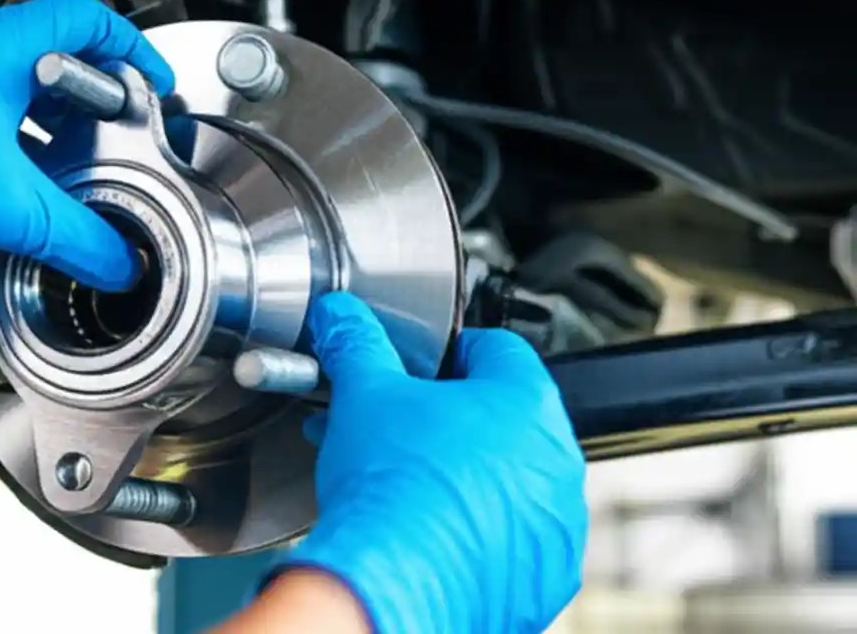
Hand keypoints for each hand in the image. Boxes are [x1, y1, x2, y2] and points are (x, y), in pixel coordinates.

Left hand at [0, 0, 173, 286]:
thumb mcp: (1, 208)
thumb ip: (75, 237)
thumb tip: (116, 260)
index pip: (88, 22)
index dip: (134, 53)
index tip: (154, 87)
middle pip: (55, 57)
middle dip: (93, 104)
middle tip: (114, 142)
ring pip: (14, 82)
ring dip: (47, 124)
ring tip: (66, 172)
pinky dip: (8, 134)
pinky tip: (10, 182)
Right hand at [285, 292, 586, 633]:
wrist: (392, 582)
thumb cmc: (392, 490)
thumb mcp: (363, 394)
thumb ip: (357, 344)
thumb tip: (342, 317)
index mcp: (526, 401)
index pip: (496, 349)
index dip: (447, 354)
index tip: (418, 371)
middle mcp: (556, 461)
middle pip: (502, 418)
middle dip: (447, 420)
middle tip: (398, 430)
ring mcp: (556, 523)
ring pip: (509, 481)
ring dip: (464, 476)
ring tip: (407, 484)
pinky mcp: (543, 576)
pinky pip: (513, 539)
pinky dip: (477, 531)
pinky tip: (428, 530)